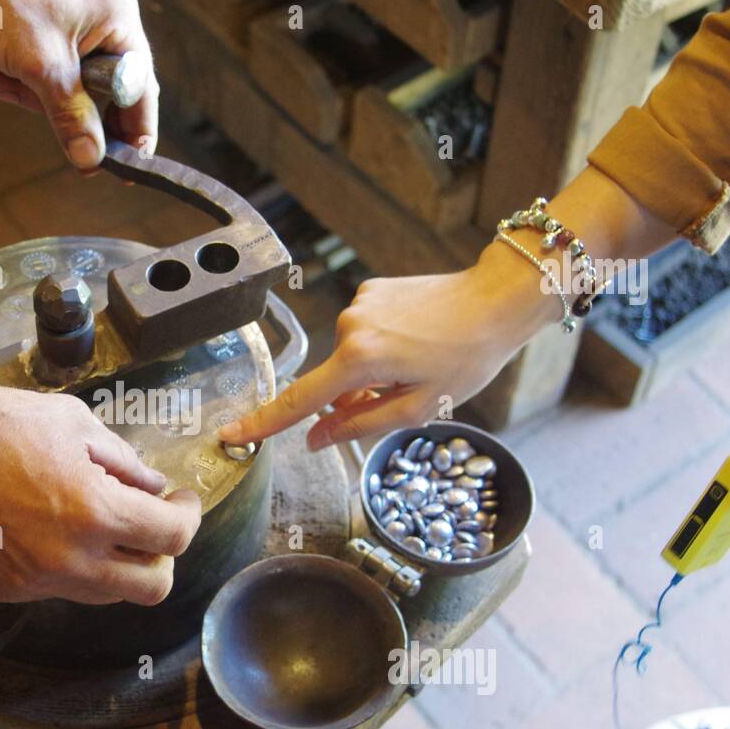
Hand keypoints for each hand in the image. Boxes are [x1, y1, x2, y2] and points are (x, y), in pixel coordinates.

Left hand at [0, 0, 159, 169]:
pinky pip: (55, 73)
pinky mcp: (56, 31)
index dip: (133, 131)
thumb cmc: (3, 3)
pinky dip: (30, 83)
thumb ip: (71, 117)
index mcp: (118, 20)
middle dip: (70, 111)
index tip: (126, 167)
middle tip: (51, 128)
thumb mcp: (43, 68)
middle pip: (107, 91)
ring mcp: (82, 25)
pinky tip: (1, 77)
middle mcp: (107, 21)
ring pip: (76, 87)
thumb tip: (90, 160)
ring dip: (40, 96)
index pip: (140, 88)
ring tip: (7, 84)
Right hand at [0, 377, 200, 605]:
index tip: (182, 500)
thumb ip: (124, 462)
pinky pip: (60, 589)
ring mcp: (36, 582)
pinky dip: (73, 566)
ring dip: (119, 564)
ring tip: (104, 522)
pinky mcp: (7, 590)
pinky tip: (54, 528)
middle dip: (163, 556)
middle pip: (151, 587)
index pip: (172, 538)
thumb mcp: (75, 424)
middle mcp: (70, 560)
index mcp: (95, 512)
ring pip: (106, 593)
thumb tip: (152, 486)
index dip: (187, 517)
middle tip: (153, 523)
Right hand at [218, 248, 555, 449]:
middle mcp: (350, 326)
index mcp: (360, 360)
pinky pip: (363, 332)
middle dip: (356, 397)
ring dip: (370, 371)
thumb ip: (360, 424)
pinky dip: (380, 345)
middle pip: (333, 380)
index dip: (265, 423)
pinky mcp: (370, 289)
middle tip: (406, 393)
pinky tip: (415, 339)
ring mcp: (359, 303)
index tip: (232, 435)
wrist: (497, 299)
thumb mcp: (419, 407)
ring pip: (349, 357)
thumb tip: (316, 439)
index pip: (301, 400)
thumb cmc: (468, 357)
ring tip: (418, 363)